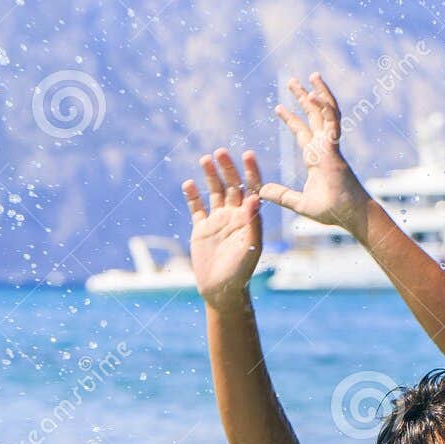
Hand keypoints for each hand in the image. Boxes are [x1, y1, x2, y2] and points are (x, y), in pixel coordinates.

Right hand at [183, 147, 262, 305]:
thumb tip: (256, 197)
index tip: (247, 154)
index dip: (250, 171)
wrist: (221, 290)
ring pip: (214, 192)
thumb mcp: (250, 247)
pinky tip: (188, 184)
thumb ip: (253, 222)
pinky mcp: (201, 229)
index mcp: (249, 218)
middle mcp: (234, 216)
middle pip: (231, 186)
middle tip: (220, 152)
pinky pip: (196, 208)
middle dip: (227, 168)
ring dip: (210, 176)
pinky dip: (192, 196)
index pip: (252, 188)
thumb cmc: (240, 272)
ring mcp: (217, 221)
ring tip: (205, 159)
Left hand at [261, 73, 370, 230]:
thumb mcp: (298, 203)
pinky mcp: (334, 148)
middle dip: (303, 97)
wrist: (348, 215)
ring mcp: (330, 145)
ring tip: (310, 75)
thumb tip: (261, 191)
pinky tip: (314, 94)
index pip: (302, 132)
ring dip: (318, 93)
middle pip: (313, 115)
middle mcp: (323, 147)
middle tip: (292, 81)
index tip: (279, 107)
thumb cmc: (330, 211)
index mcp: (315, 157)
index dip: (291, 119)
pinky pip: (331, 122)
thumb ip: (281, 195)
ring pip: (325, 112)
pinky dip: (325, 106)